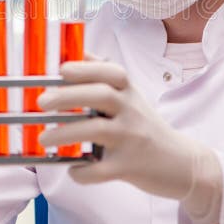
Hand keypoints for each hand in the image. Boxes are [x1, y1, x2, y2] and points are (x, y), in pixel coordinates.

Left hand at [38, 57, 223, 223]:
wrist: (181, 163)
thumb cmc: (145, 126)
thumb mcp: (130, 97)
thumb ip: (104, 76)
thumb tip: (76, 52)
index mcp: (129, 92)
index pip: (111, 72)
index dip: (86, 68)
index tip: (62, 69)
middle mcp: (132, 111)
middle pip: (101, 96)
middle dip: (68, 96)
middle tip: (42, 102)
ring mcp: (132, 139)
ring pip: (97, 131)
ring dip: (65, 133)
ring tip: (43, 138)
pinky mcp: (129, 167)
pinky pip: (100, 170)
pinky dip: (82, 171)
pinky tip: (72, 168)